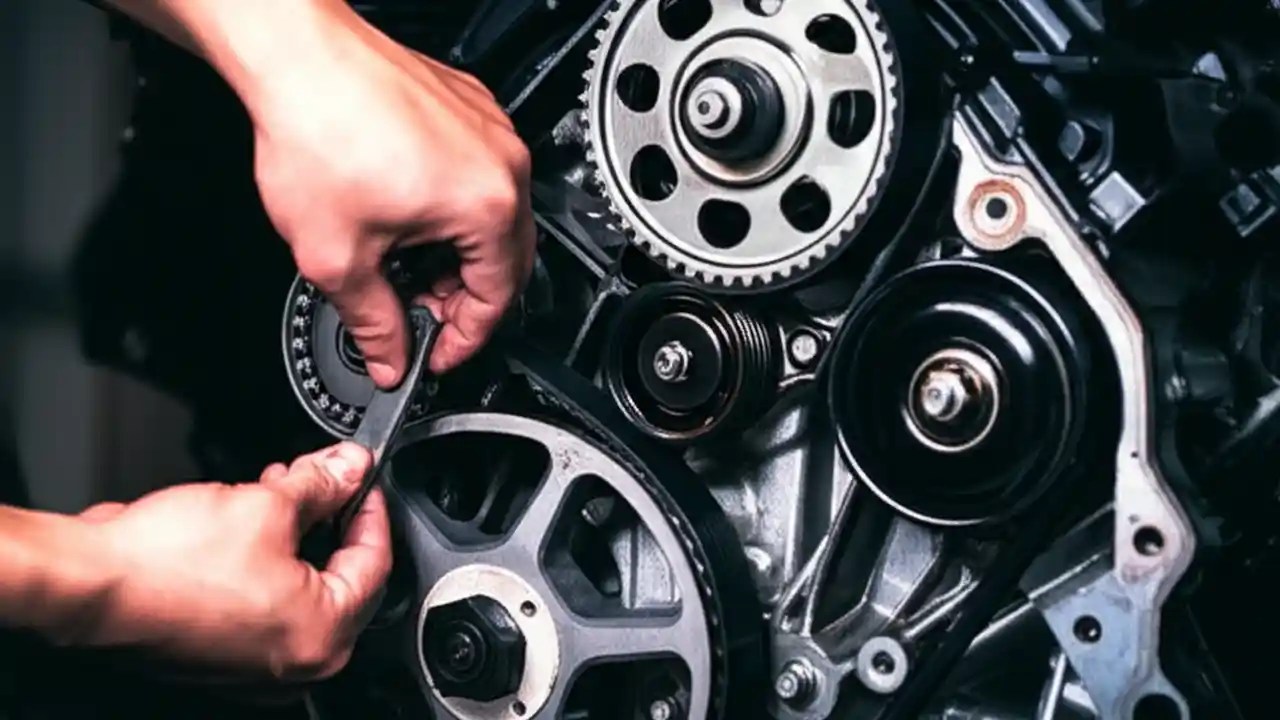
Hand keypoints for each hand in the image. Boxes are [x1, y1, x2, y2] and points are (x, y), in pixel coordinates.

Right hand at [83, 443, 390, 681]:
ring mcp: (256, 664)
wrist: (90, 585)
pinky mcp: (222, 654)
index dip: (370, 510)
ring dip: (297, 534)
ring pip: (299, 587)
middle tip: (325, 478)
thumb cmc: (166, 565)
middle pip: (340, 578)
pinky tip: (249, 522)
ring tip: (279, 488)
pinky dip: (266, 562)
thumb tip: (348, 468)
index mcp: (322, 636)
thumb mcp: (267, 503)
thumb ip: (322, 484)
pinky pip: (264, 603)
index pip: (375, 564)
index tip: (364, 479)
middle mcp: (294, 663)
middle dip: (331, 519)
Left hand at [243, 6, 535, 384]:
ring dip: (457, 252)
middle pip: (507, 258)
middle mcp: (503, 163)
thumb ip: (373, 322)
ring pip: (495, 215)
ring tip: (404, 264)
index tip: (435, 353)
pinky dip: (451, 206)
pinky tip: (406, 213)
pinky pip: (479, 174)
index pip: (497, 297)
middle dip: (462, 297)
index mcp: (488, 205)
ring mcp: (490, 129)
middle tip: (419, 316)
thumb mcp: (338, 256)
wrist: (296, 55)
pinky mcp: (469, 107)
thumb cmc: (319, 128)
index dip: (464, 339)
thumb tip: (389, 355)